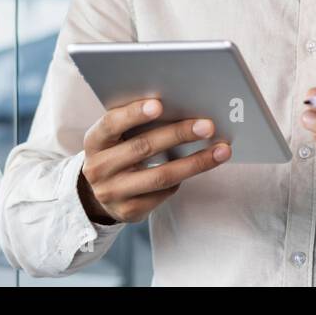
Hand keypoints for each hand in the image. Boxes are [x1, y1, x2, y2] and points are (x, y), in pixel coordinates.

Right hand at [78, 98, 230, 224]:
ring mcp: (112, 193)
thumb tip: (180, 102)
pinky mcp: (129, 211)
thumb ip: (136, 121)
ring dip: (195, 162)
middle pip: (143, 148)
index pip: (111, 124)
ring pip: (160, 176)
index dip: (134, 114)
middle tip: (208, 126)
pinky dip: (183, 179)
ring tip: (221, 150)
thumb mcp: (116, 135)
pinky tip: (200, 167)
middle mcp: (99, 168)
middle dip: (178, 134)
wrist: (98, 193)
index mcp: (94, 141)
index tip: (159, 104)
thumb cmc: (117, 151)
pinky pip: (163, 193)